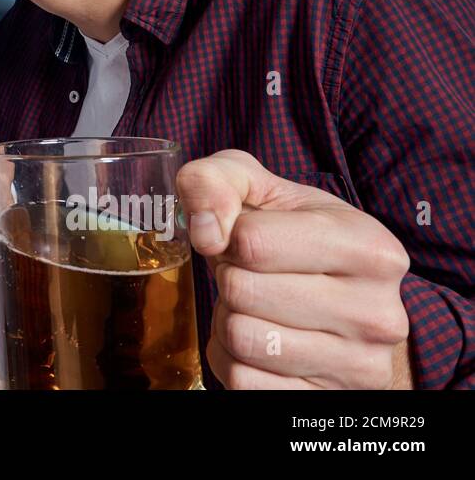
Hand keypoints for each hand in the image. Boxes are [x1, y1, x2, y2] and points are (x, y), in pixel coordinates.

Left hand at [177, 149, 412, 388]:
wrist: (344, 303)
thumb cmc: (295, 237)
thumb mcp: (261, 190)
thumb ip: (217, 181)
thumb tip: (206, 233)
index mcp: (370, 248)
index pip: (251, 241)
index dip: (231, 238)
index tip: (250, 240)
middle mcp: (376, 312)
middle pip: (242, 291)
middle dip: (231, 279)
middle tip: (253, 276)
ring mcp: (359, 366)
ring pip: (241, 339)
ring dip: (230, 320)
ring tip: (257, 307)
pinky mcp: (327, 401)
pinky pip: (242, 381)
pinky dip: (233, 359)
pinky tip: (261, 341)